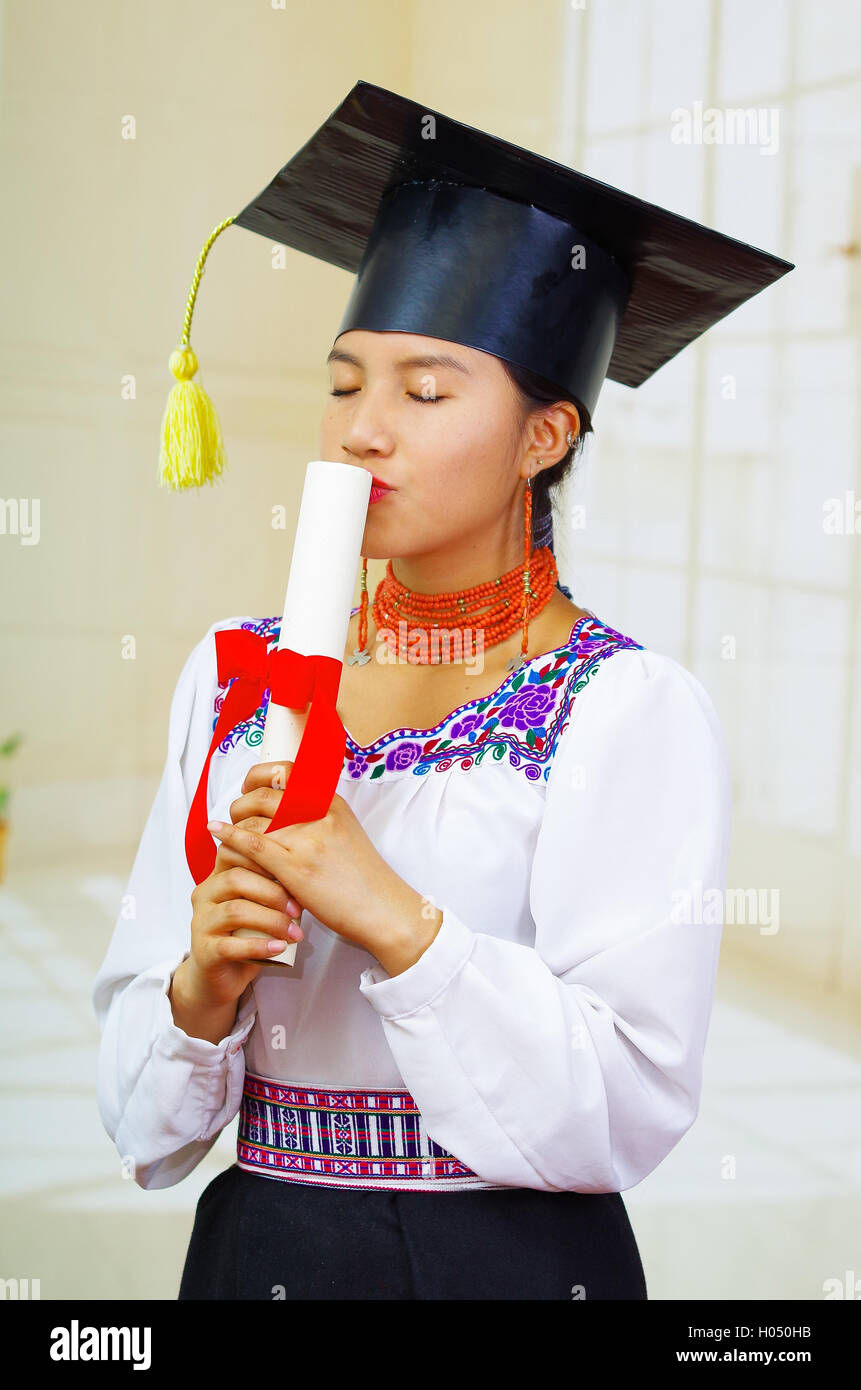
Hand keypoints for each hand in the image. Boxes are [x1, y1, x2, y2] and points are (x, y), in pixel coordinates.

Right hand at [185, 849, 302, 1012]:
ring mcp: (201, 923)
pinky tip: (279, 948)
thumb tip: (306, 870)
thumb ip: (270, 886)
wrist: (219, 977)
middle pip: (235, 879)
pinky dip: (259, 946)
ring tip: (295, 933)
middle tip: (298, 909)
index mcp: (216, 878)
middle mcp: (204, 896)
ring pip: (235, 911)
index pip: (232, 852)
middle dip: (273, 892)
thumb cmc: (244, 936)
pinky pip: (231, 946)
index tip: (293, 870)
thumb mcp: (257, 906)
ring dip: (271, 921)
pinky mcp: (204, 952)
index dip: (262, 858)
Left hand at [208, 759, 440, 964]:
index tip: (249, 787)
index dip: (259, 775)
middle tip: (236, 816)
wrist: (383, 909)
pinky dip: (229, 836)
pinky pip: (254, 844)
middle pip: (264, 795)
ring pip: (254, 819)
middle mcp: (318, 814)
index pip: (286, 772)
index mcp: (331, 803)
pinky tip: (216, 832)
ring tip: (227, 832)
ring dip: (234, 823)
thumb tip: (284, 810)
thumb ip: (318, 818)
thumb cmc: (363, 878)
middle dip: (241, 802)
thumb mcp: (345, 834)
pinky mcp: (296, 867)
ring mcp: (307, 840)